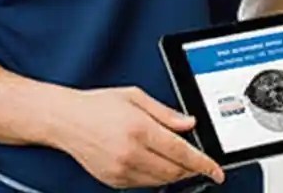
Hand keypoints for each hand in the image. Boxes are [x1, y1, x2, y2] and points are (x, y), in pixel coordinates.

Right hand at [49, 86, 225, 188]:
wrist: (65, 121)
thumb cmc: (97, 106)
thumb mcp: (135, 97)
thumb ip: (166, 113)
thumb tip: (189, 124)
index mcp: (139, 128)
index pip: (182, 152)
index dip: (204, 164)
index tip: (217, 171)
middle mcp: (130, 152)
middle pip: (175, 171)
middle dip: (192, 169)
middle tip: (198, 162)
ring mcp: (121, 170)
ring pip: (162, 181)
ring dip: (175, 174)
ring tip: (176, 161)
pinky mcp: (114, 180)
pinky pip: (145, 185)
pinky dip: (156, 177)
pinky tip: (154, 163)